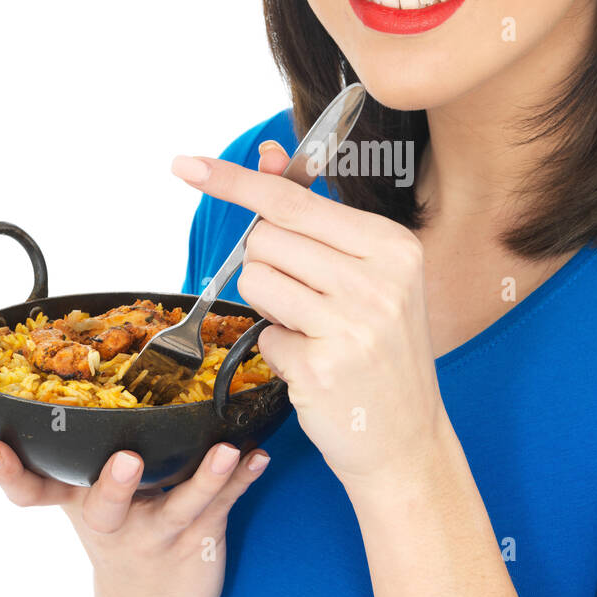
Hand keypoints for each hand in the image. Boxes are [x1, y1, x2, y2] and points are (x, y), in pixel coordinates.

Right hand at [0, 439, 270, 596]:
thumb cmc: (117, 540)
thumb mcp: (83, 506)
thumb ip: (67, 462)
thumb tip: (41, 394)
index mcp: (79, 504)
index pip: (30, 489)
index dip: (7, 471)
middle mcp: (113, 524)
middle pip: (105, 505)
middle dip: (114, 483)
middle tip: (126, 460)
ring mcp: (156, 538)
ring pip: (180, 506)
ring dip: (205, 477)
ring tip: (226, 451)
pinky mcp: (197, 544)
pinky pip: (222, 508)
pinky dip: (242, 481)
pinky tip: (260, 458)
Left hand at [171, 143, 447, 490]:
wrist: (408, 441)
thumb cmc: (382, 355)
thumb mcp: (367, 278)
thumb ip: (313, 218)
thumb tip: (269, 154)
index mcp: (393, 245)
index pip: (294, 199)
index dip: (236, 181)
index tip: (188, 166)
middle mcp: (379, 278)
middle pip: (266, 239)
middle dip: (267, 266)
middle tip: (307, 302)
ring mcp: (353, 322)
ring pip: (255, 280)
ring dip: (268, 307)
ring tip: (312, 331)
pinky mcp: (323, 365)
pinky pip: (262, 335)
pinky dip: (277, 351)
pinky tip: (314, 366)